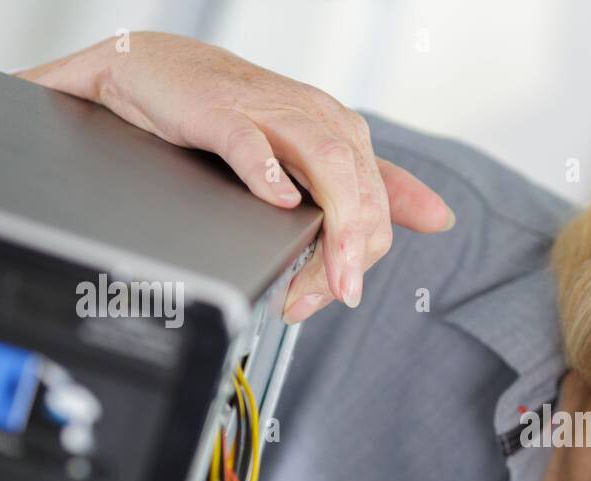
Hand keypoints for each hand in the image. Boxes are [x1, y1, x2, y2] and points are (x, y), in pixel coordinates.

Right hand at [18, 32, 454, 322]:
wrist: (150, 69)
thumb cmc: (228, 114)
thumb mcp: (309, 155)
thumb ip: (371, 188)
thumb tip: (440, 217)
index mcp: (341, 134)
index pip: (375, 206)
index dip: (363, 258)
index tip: (340, 298)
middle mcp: (317, 120)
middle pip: (358, 192)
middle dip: (350, 256)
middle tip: (331, 300)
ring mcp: (271, 112)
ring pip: (327, 165)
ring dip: (333, 228)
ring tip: (326, 279)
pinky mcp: (222, 109)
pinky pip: (253, 141)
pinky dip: (268, 173)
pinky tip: (277, 204)